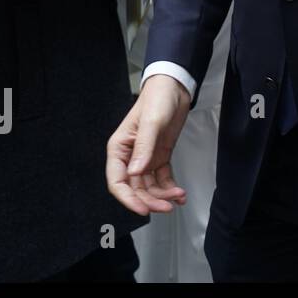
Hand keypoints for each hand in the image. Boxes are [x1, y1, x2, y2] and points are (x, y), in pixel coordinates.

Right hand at [106, 74, 190, 215]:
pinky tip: (179, 193)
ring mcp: (145, 158)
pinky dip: (170, 188)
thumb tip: (135, 172)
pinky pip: (162, 178)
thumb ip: (144, 148)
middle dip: (150, 200)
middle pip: (135, 188)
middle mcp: (129, 157)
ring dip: (162, 196)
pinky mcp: (159, 157)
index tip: (142, 209)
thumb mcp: (151, 122)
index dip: (128, 199)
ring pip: (149, 186)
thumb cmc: (157, 99)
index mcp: (119, 149)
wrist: (175, 88)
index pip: (117, 181)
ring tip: (177, 198)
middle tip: (166, 207)